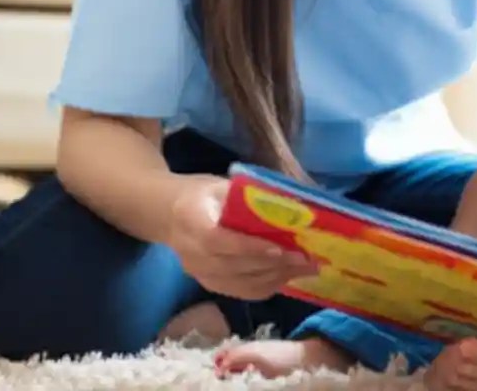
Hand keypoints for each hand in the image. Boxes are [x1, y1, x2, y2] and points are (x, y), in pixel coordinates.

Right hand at [166, 175, 316, 299]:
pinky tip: (289, 276)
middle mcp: (191, 254)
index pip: (217, 241)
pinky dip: (268, 286)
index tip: (279, 248)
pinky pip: (242, 292)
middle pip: (234, 267)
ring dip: (277, 277)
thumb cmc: (202, 195)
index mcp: (191, 221)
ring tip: (306, 268)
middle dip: (274, 265)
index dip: (248, 248)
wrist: (170, 216)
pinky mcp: (210, 285)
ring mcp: (200, 274)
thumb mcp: (220, 185)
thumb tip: (290, 207)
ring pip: (241, 284)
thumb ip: (248, 197)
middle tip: (306, 259)